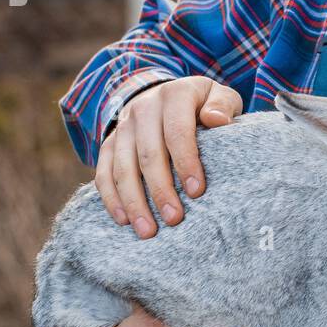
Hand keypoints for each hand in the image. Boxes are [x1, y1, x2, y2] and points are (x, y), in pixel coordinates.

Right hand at [97, 76, 242, 236]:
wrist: (167, 97)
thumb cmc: (203, 105)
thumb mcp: (220, 96)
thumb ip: (222, 105)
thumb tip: (217, 120)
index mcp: (174, 95)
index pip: (177, 131)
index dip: (186, 162)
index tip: (197, 191)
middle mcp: (143, 108)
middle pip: (148, 154)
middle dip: (161, 189)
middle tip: (174, 219)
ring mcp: (123, 126)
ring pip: (123, 167)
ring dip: (134, 201)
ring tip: (148, 231)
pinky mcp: (109, 143)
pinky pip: (104, 172)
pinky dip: (111, 198)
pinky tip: (124, 220)